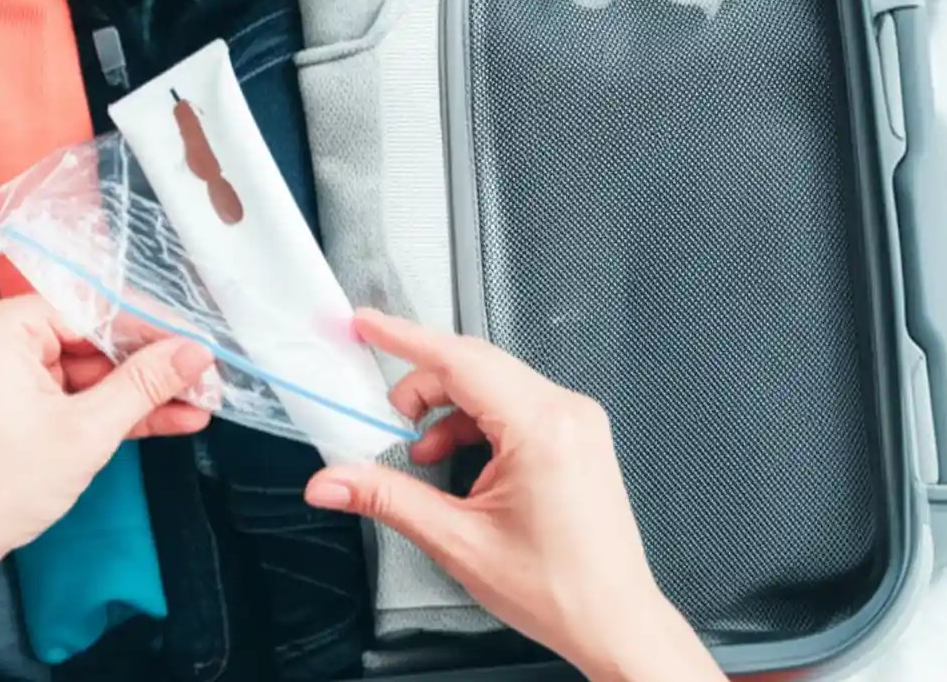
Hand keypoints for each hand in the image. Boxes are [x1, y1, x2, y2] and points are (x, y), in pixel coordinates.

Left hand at [0, 296, 215, 681]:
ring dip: (134, 395)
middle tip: (201, 379)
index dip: (150, 331)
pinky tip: (159, 419)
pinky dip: (104, 411)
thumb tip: (192, 354)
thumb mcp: (87, 430)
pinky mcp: (4, 405)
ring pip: (83, 374)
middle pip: (90, 342)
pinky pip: (65, 396)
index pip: (93, 312)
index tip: (195, 344)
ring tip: (193, 404)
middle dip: (147, 369)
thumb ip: (144, 385)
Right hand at [304, 309, 723, 681]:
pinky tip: (453, 460)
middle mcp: (566, 412)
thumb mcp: (457, 540)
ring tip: (418, 455)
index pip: (461, 361)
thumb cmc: (557, 589)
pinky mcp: (576, 436)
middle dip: (421, 385)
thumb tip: (332, 483)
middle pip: (475, 367)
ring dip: (447, 410)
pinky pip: (514, 407)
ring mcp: (576, 422)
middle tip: (383, 413)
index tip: (367, 324)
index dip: (405, 338)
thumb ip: (387, 499)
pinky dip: (474, 424)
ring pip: (493, 386)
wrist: (614, 622)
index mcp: (541, 428)